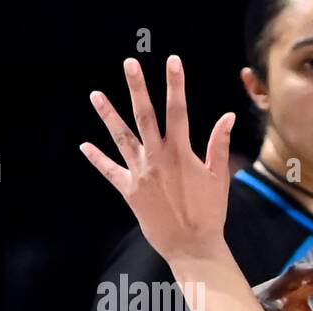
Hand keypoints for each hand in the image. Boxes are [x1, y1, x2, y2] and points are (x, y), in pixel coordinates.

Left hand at [80, 55, 233, 263]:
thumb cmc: (210, 213)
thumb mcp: (219, 177)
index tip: (173, 61)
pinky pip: (110, 171)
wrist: (192, 246)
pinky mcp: (129, 191)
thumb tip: (227, 117)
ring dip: (108, 115)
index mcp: (181, 153)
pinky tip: (85, 147)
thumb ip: (219, 145)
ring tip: (95, 95)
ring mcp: (140, 173)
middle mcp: (157, 158)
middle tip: (131, 63)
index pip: (178, 111)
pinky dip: (97, 159)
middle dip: (138, 88)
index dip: (176, 84)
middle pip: (145, 116)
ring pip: (121, 138)